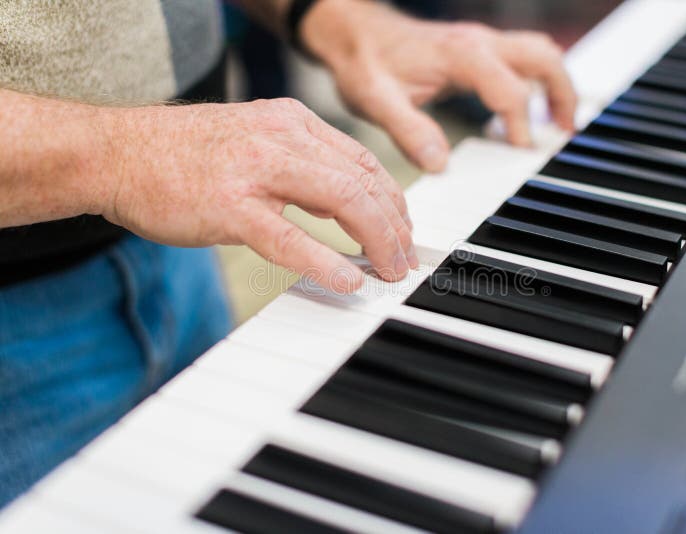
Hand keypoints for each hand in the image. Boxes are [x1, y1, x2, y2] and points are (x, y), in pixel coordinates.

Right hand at [99, 98, 416, 291]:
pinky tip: (347, 282)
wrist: (116, 152)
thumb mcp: (253, 141)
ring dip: (376, 240)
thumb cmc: (183, 155)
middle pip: (362, 181)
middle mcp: (281, 137)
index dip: (392, 200)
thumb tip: (344, 208)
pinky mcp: (229, 205)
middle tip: (403, 260)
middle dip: (394, 226)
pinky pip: (290, 237)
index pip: (363, 161)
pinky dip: (325, 262)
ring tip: (389, 271)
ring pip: (341, 200)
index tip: (402, 231)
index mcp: (291, 122)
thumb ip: (301, 166)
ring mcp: (255, 170)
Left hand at [300, 0, 576, 171]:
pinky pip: (523, 58)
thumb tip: (440, 165)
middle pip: (544, 58)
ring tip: (558, 124)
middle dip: (562, 94)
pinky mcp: (478, 49)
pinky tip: (527, 112)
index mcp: (460, 56)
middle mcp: (479, 43)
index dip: (520, 123)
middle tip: (565, 132)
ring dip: (556, 85)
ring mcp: (481, 43)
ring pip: (540, 53)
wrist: (354, 34)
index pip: (510, 89)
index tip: (520, 151)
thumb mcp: (376, 101)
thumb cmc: (365, 62)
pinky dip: (538, 81)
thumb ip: (409, 132)